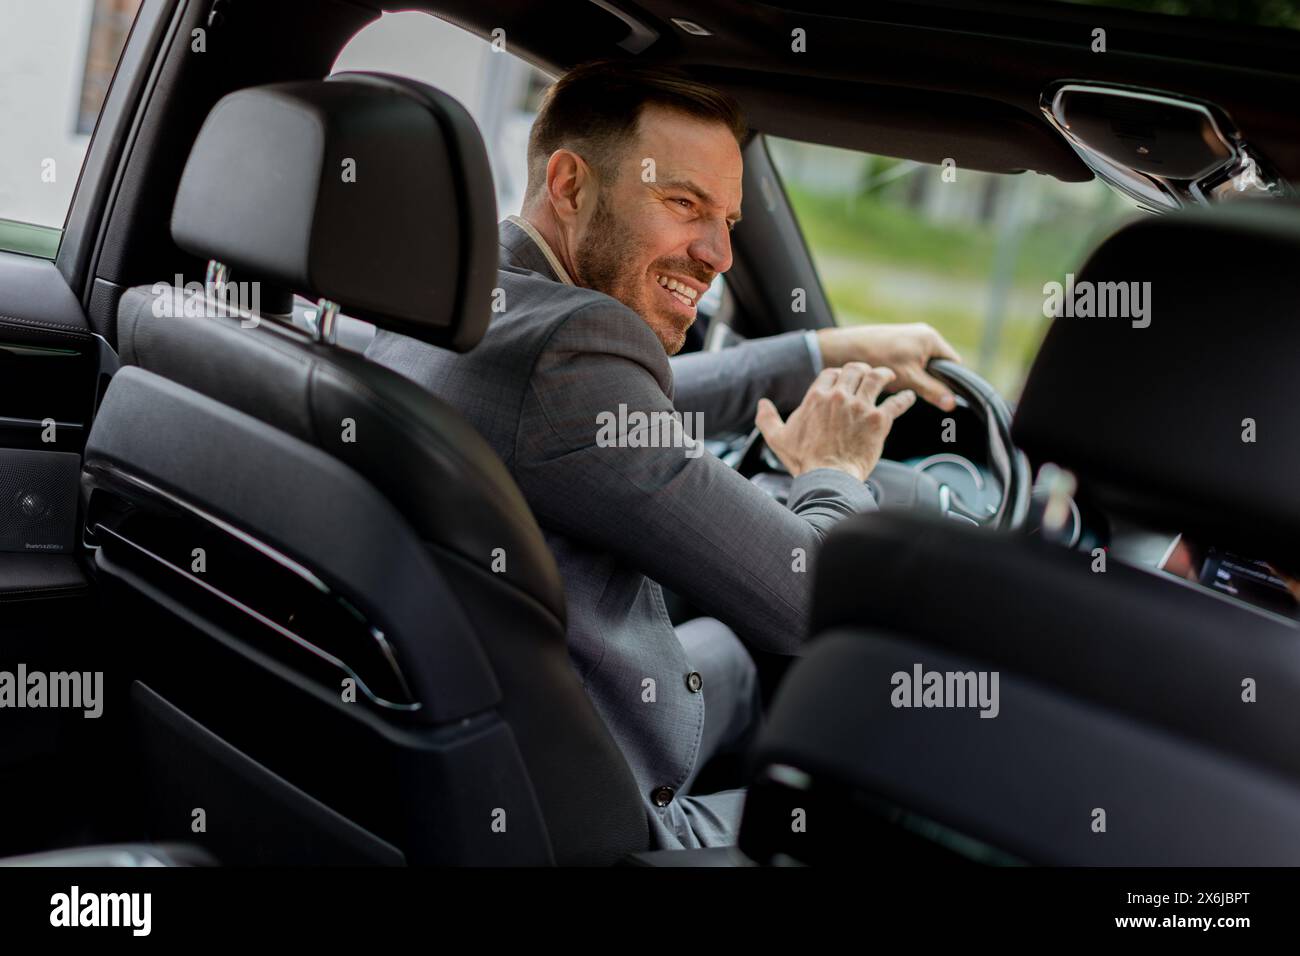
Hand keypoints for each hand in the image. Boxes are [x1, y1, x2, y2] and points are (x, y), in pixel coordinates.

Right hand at [755, 363, 915, 481]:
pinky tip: (910, 397)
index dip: (839, 374)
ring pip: (877, 378)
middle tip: (867, 374)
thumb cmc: (805, 460)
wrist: (828, 478)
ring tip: (889, 377)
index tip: (844, 380)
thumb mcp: (778, 439)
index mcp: (817, 396)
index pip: (831, 372)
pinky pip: (895, 403)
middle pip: (855, 369)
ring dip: (884, 375)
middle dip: (862, 370)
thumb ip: (767, 419)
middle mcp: (840, 396)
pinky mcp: (878, 421)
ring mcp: (861, 407)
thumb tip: (762, 404)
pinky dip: (905, 399)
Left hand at [816, 323, 961, 410]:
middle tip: (918, 392)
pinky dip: (904, 372)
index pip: (954, 364)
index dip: (951, 382)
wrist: (844, 348)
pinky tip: (892, 379)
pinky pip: (909, 361)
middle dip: (931, 380)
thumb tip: (952, 403)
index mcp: (931, 338)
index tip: (944, 398)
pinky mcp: (896, 342)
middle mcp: (922, 334)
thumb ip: (933, 390)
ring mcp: (909, 337)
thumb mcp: (909, 378)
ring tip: (902, 384)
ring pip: (922, 364)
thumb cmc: (878, 358)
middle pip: (938, 364)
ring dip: (915, 377)